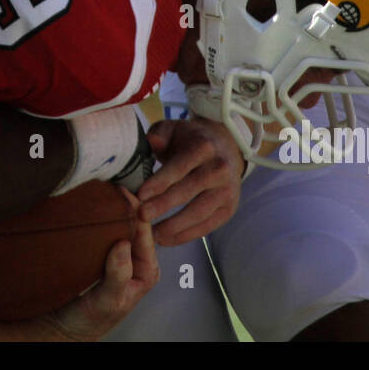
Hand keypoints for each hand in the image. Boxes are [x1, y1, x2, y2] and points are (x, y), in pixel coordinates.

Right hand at [40, 190, 159, 340]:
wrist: (64, 326)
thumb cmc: (90, 320)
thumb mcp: (107, 300)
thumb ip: (118, 276)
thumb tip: (123, 245)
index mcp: (146, 271)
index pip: (146, 234)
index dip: (138, 213)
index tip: (125, 195)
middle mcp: (136, 260)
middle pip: (135, 225)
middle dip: (127, 205)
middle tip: (113, 185)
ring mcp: (119, 255)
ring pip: (120, 225)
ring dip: (113, 208)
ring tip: (103, 190)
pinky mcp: (102, 252)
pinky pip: (105, 230)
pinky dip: (100, 217)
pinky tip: (91, 205)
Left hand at [134, 116, 243, 245]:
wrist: (225, 148)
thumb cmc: (190, 141)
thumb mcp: (174, 130)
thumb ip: (160, 134)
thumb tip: (151, 142)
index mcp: (204, 147)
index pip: (179, 167)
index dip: (159, 182)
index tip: (139, 195)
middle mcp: (219, 169)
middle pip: (188, 191)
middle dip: (162, 205)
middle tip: (140, 216)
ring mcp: (227, 190)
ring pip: (199, 212)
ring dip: (173, 226)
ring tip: (151, 233)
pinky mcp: (229, 208)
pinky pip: (207, 226)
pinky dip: (185, 235)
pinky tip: (166, 239)